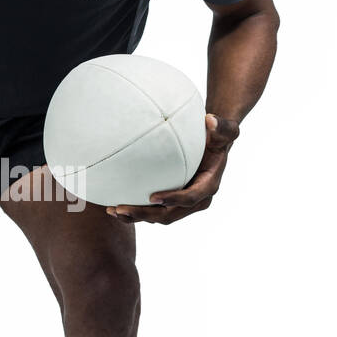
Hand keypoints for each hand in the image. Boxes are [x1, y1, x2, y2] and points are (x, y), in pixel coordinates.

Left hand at [105, 113, 239, 223]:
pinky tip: (112, 206)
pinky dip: (134, 211)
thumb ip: (222, 127)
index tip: (152, 197)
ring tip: (113, 211)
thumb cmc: (217, 137)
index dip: (172, 199)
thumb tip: (210, 120)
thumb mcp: (224, 131)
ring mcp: (181, 204)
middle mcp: (195, 201)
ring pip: (158, 217)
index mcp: (208, 186)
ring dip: (135, 217)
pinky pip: (152, 210)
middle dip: (145, 215)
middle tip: (122, 209)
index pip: (190, 198)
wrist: (214, 147)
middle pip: (169, 215)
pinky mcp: (170, 202)